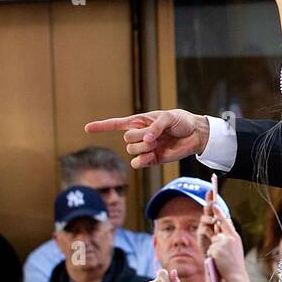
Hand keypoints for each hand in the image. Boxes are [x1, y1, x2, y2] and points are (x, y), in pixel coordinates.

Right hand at [84, 109, 209, 168]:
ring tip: (158, 143)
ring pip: (132, 151)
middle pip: (126, 139)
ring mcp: (144, 148)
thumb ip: (156, 126)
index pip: (116, 124)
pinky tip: (152, 156)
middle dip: (140, 137)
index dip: (101, 126)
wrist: (194, 135)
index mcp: (139, 122)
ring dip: (144, 147)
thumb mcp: (169, 117)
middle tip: (156, 135)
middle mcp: (139, 135)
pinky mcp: (151, 160)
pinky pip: (137, 163)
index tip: (87, 128)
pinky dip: (142, 160)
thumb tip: (148, 139)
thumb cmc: (181, 121)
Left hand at [204, 201, 245, 281]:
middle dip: (215, 234)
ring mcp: (222, 243)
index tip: (214, 204)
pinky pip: (210, 250)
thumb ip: (230, 237)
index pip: (226, 222)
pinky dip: (212, 256)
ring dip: (215, 251)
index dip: (219, 213)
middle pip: (217, 232)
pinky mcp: (216, 249)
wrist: (236, 277)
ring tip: (222, 259)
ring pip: (213, 243)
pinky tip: (219, 262)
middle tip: (217, 231)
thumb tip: (227, 224)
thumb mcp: (236, 248)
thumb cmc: (235, 264)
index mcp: (235, 237)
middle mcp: (230, 238)